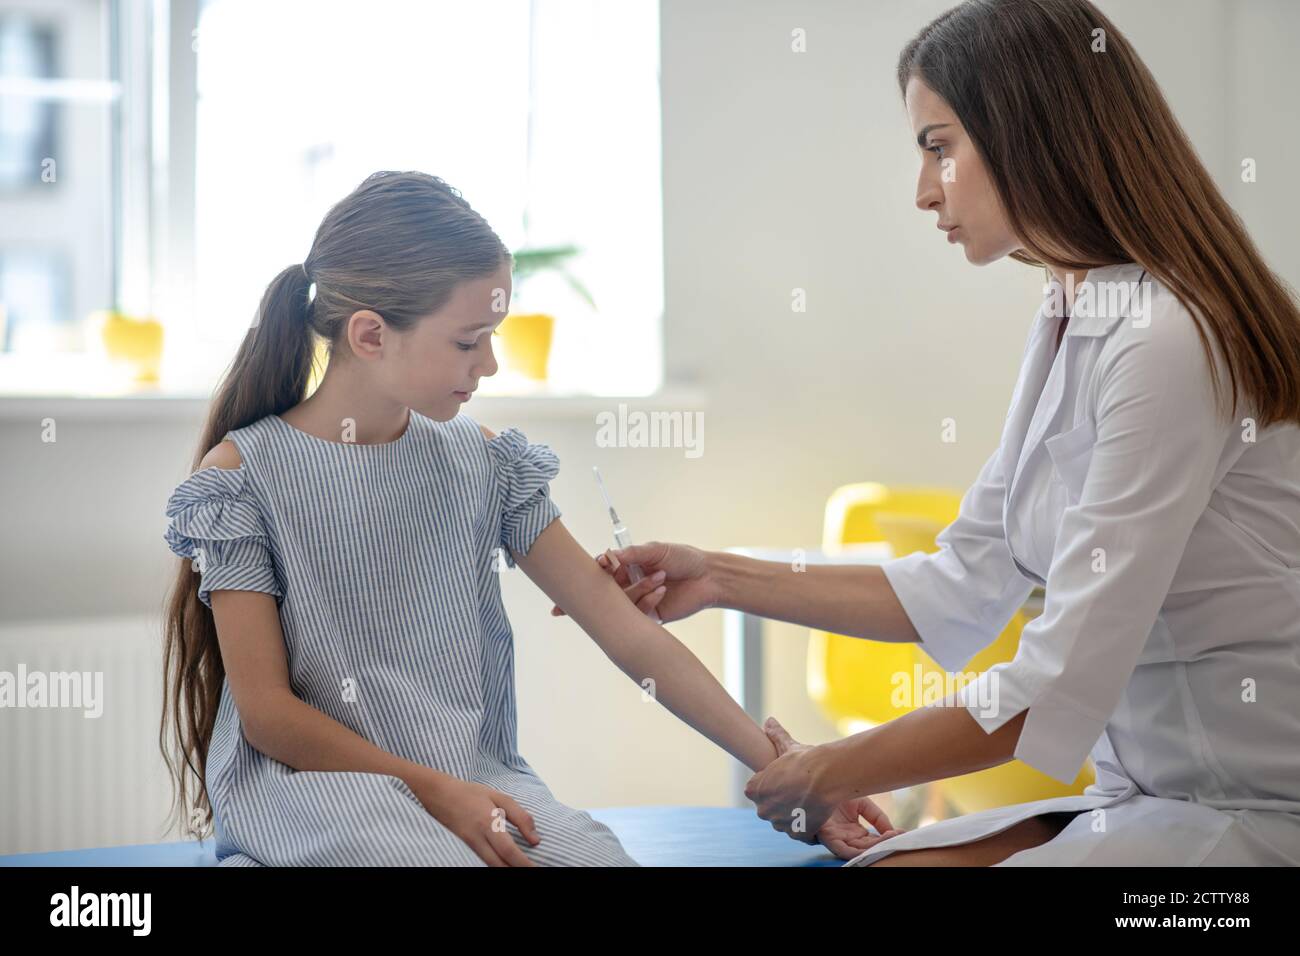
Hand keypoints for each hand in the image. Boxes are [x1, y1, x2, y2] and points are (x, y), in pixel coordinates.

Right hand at [408, 769, 540, 866]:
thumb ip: (520, 817)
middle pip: (498, 865)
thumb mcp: (499, 798)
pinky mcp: (463, 850)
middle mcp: (476, 839)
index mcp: (488, 823)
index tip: (536, 869)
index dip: (523, 863)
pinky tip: (505, 864)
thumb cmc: (471, 794)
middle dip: (516, 871)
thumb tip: (535, 840)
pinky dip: (495, 866)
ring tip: (520, 867)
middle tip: (533, 871)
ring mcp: (467, 846)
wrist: (438, 795)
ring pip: (489, 867)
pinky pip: (481, 863)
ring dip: (506, 869)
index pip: (508, 850)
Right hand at [550, 541, 719, 624]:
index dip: (585, 576)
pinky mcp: (649, 617)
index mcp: (627, 567)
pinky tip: (663, 590)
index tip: (572, 577)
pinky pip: (638, 615)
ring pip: (621, 604)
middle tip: (561, 607)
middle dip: (584, 600)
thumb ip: (633, 554)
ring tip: (660, 579)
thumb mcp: (658, 550)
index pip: (599, 573)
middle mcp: (628, 586)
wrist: (709, 577)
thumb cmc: (684, 558)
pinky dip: (648, 602)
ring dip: (638, 591)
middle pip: (601, 594)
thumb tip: (609, 556)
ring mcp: (637, 602)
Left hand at [746, 717, 903, 856]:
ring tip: (809, 800)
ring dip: (794, 814)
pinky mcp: (797, 834)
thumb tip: (769, 721)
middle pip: (770, 807)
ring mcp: (780, 824)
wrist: (826, 777)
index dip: (773, 785)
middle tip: (799, 789)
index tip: (785, 779)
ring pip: (785, 821)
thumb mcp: (787, 746)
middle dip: (781, 801)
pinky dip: (806, 826)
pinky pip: (799, 832)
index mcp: (754, 790)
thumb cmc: (805, 761)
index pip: (758, 791)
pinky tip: (815, 812)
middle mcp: (763, 810)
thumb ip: (776, 736)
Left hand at [817, 796, 905, 860]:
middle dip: (884, 844)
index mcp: (856, 831)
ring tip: (888, 841)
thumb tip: (892, 831)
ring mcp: (839, 839)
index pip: (875, 839)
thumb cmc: (837, 793)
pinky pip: (843, 850)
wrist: (818, 783)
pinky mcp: (829, 838)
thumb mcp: (863, 803)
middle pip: (869, 847)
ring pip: (858, 850)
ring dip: (874, 848)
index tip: (902, 834)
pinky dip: (856, 852)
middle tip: (898, 839)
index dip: (888, 838)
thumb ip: (877, 817)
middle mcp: (848, 838)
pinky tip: (868, 849)